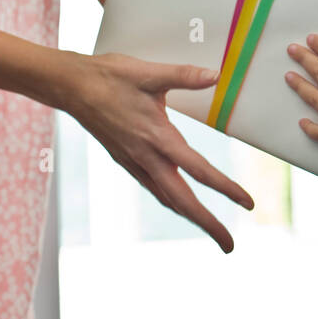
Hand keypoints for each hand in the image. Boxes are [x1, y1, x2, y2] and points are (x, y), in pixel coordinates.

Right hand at [64, 52, 254, 252]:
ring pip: (167, 198)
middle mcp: (146, 156)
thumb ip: (184, 76)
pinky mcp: (125, 159)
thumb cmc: (109, 77)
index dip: (225, 188)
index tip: (247, 203)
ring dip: (190, 215)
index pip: (198, 169)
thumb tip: (215, 75)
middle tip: (229, 245)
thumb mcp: (149, 73)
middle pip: (182, 200)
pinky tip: (177, 201)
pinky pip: (153, 188)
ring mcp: (134, 161)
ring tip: (211, 229)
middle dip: (208, 223)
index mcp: (156, 137)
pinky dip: (171, 200)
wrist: (70, 87)